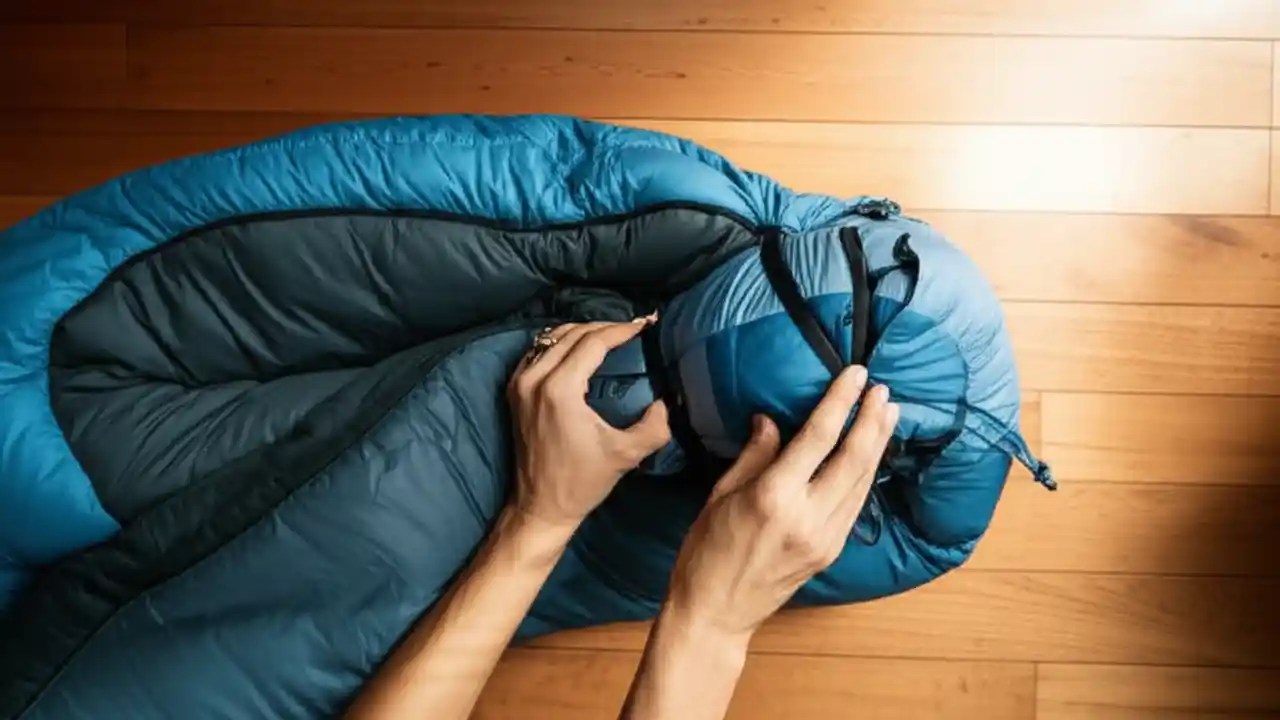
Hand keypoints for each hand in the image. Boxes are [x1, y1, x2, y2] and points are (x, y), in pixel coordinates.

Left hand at [506, 320, 670, 533]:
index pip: (593, 342)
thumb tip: (668, 399)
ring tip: (610, 336)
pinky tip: (581, 350)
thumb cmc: (582, 481)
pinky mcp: (513, 390)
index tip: (645, 326)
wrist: (540, 505)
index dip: (622, 330)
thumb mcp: (626, 454)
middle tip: (633, 329)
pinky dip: (560, 344)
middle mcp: (533, 379)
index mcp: (559, 389)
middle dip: (605, 327)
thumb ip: (655, 425)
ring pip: (552, 338)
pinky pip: (537, 352)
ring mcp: (519, 383)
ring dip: (582, 332)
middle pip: (572, 334)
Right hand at [664, 365, 897, 643]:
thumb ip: (754, 455)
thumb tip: (773, 421)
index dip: (840, 401)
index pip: (818, 437)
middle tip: (883, 390)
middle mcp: (806, 516)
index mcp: (773, 496)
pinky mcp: (831, 551)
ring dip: (877, 445)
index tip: (855, 374)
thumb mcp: (720, 495)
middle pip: (853, 458)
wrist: (716, 612)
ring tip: (887, 414)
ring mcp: (824, 538)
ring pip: (862, 482)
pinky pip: (855, 505)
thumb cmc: (705, 552)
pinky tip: (870, 455)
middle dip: (871, 420)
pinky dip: (866, 474)